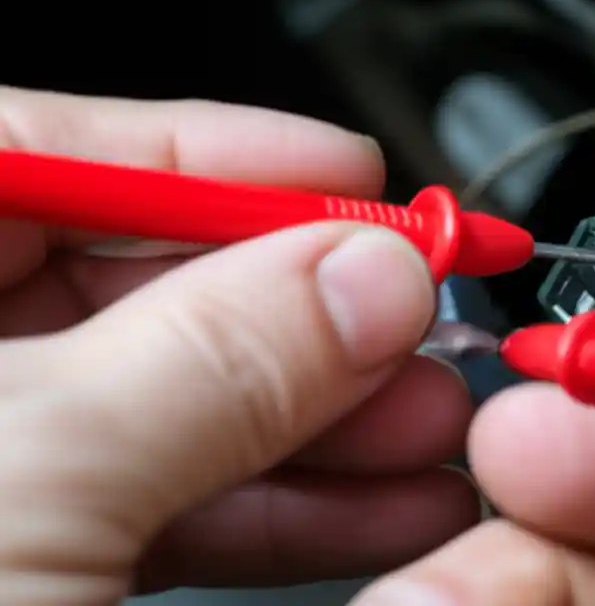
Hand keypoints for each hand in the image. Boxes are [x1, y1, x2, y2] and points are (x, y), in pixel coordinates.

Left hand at [0, 88, 478, 604]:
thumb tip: (364, 276)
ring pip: (173, 407)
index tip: (347, 172)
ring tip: (431, 420)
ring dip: (326, 417)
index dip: (208, 152)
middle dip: (303, 306)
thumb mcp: (30, 468)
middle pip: (133, 285)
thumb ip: (208, 356)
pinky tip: (386, 503)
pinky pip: (172, 510)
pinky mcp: (37, 568)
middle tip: (413, 311)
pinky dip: (289, 509)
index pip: (42, 154)